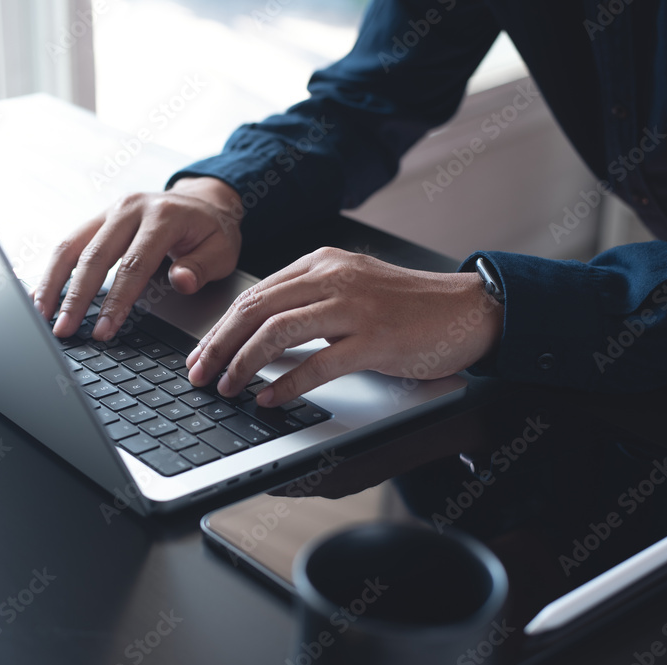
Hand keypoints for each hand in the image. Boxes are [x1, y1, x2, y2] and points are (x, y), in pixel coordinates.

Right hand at [31, 177, 242, 339]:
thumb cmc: (211, 230)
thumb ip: (202, 267)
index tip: (103, 329)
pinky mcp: (97, 219)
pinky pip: (69, 244)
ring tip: (41, 314)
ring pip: (71, 246)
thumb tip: (181, 281)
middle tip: (63, 329)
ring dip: (53, 282)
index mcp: (162, 217)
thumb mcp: (222, 250)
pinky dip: (52, 271)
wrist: (202, 201)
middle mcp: (130, 209)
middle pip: (94, 256)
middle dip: (76, 297)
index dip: (116, 300)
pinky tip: (40, 294)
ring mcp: (110, 211)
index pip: (134, 264)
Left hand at [185, 247, 502, 406]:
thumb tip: (257, 338)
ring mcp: (354, 307)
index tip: (200, 355)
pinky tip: (269, 398)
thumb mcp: (350, 290)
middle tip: (200, 375)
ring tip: (228, 387)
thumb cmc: (407, 306)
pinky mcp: (375, 338)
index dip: (220, 328)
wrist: (466, 309)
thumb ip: (307, 304)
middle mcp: (332, 278)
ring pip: (278, 332)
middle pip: (256, 310)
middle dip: (219, 346)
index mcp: (321, 264)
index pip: (254, 295)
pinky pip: (319, 362)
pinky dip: (287, 384)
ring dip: (245, 364)